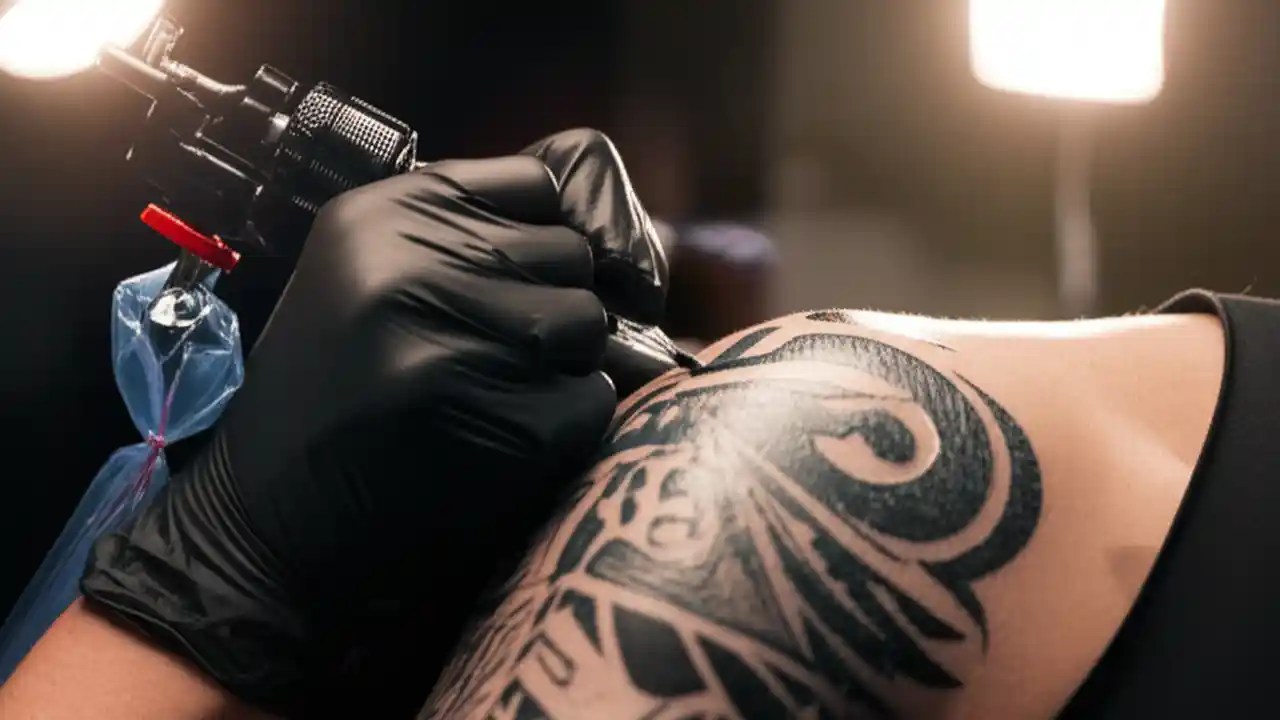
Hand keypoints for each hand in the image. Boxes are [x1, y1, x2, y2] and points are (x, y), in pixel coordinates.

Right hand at [80, 129, 668, 712]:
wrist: (268, 517)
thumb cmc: (333, 388)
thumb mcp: (366, 271)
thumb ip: (461, 230)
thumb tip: (594, 216)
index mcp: (381, 214)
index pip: (537, 187)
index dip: (538, 241)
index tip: (508, 284)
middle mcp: (410, 266)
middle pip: (571, 256)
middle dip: (549, 306)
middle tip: (489, 354)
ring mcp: (453, 345)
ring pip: (588, 324)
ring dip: (561, 366)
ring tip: (492, 395)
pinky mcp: (494, 423)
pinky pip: (592, 400)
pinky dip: (564, 427)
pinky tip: (498, 440)